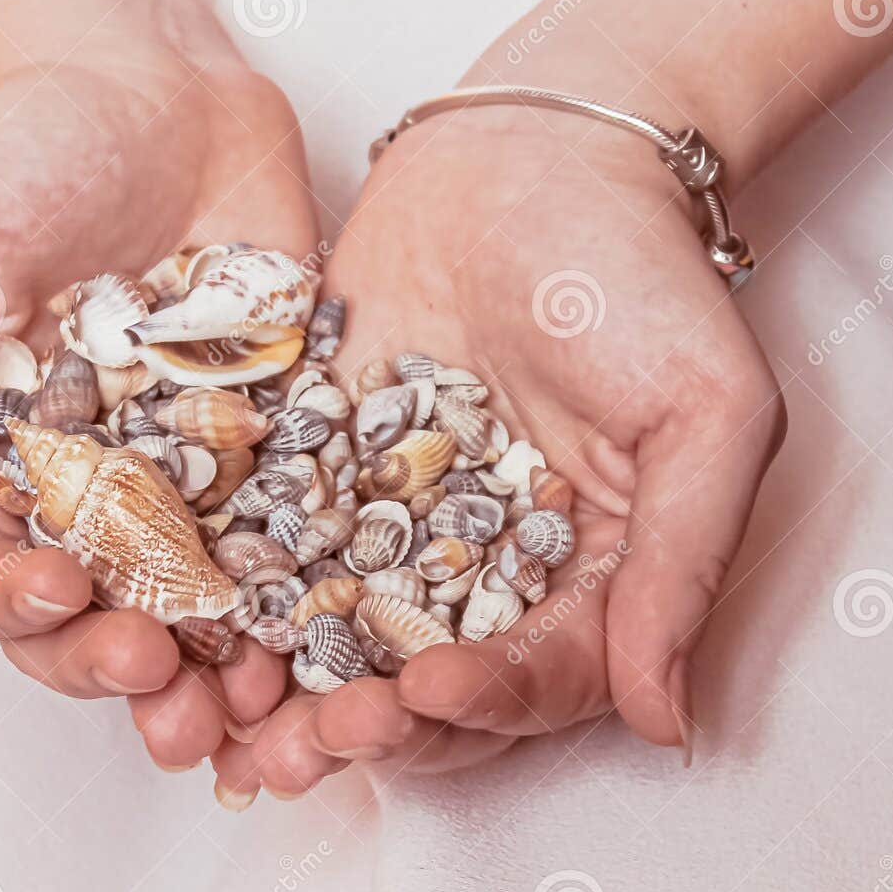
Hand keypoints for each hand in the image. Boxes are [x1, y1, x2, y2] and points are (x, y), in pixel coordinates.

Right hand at [0, 58, 316, 767]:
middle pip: (91, 618)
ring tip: (246, 705)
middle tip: (157, 675)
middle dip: (118, 663)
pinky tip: (321, 635)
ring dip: (215, 671)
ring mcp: (187, 480)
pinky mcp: (280, 453)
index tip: (61, 595)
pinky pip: (291, 543)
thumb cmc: (18, 155)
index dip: (12, 608)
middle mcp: (87, 493)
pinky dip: (303, 599)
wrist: (156, 88)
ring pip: (195, 610)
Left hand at [207, 107, 784, 804]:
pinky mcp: (315, 472)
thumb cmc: (639, 274)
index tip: (429, 693)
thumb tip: (666, 721)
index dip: (484, 703)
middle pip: (427, 687)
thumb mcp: (705, 413)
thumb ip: (682, 561)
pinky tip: (186, 630)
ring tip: (233, 719)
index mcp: (588, 576)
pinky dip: (233, 602)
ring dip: (287, 696)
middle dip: (371, 726)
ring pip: (338, 641)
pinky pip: (270, 552)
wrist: (530, 152)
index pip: (537, 678)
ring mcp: (394, 525)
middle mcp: (488, 570)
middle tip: (313, 740)